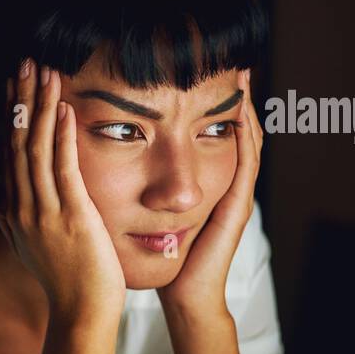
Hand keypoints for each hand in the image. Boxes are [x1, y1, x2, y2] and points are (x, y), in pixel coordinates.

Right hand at [0, 58, 125, 323]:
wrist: (80, 313)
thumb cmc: (68, 278)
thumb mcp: (36, 239)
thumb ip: (23, 209)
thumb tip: (11, 188)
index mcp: (12, 211)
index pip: (4, 153)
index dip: (7, 114)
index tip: (10, 82)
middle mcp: (20, 208)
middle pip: (14, 143)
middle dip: (19, 99)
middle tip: (23, 62)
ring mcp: (42, 213)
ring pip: (34, 150)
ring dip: (39, 107)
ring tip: (44, 72)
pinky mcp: (70, 217)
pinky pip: (62, 170)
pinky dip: (61, 137)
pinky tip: (64, 109)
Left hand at [157, 69, 263, 317]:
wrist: (182, 293)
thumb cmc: (160, 255)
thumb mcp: (148, 208)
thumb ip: (138, 181)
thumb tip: (107, 150)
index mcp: (202, 180)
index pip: (208, 131)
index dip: (205, 101)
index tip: (194, 68)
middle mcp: (222, 182)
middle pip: (232, 129)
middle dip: (229, 95)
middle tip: (227, 59)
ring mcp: (234, 193)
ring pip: (246, 141)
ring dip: (244, 107)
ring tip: (239, 74)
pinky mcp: (237, 206)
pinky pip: (247, 164)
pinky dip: (247, 137)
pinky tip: (241, 113)